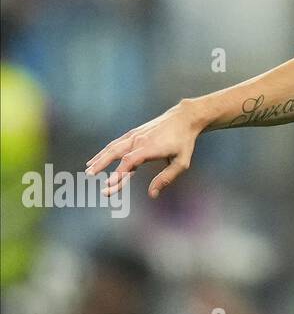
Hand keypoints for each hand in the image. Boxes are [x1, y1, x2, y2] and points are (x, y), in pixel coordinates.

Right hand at [85, 101, 201, 198]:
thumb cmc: (184, 142)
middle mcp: (138, 140)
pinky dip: (105, 152)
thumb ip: (166, 178)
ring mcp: (134, 135)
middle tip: (89, 176)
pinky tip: (97, 159)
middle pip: (115, 152)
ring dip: (99, 158)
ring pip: (112, 147)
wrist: (183, 118)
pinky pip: (116, 143)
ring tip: (88, 170)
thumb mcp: (181, 163)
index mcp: (149, 148)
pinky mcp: (134, 133)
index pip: (129, 162)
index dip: (118, 175)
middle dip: (101, 165)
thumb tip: (152, 194)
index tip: (108, 186)